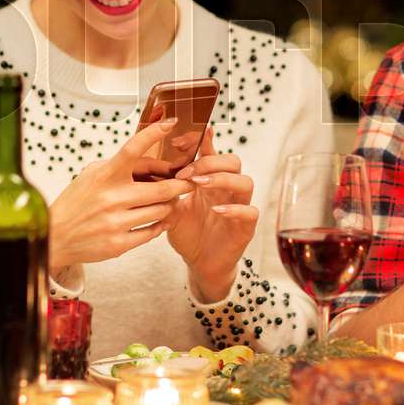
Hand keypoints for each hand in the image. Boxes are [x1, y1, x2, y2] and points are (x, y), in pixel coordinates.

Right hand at [49, 119, 194, 274]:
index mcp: (104, 175)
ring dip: (169, 204)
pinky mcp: (119, 244)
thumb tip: (157, 162)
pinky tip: (158, 219)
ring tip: (167, 201)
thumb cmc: (77, 201)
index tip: (170, 123)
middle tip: (190, 180)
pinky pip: (153, 232)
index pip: (133, 149)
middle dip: (182, 184)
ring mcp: (116, 222)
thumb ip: (122, 166)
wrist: (55, 235)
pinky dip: (160, 224)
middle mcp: (111, 198)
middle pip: (162, 188)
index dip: (153, 134)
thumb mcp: (93, 174)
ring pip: (161, 210)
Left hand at [167, 127, 258, 301]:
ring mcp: (239, 207)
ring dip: (222, 179)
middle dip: (210, 161)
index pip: (212, 152)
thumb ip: (169, 191)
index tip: (178, 142)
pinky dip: (234, 208)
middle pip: (233, 161)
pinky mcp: (245, 227)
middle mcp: (228, 190)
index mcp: (211, 181)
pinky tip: (217, 210)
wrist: (199, 263)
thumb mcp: (172, 210)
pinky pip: (250, 211)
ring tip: (199, 185)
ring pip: (245, 182)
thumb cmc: (188, 234)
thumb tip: (153, 171)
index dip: (199, 141)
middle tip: (186, 172)